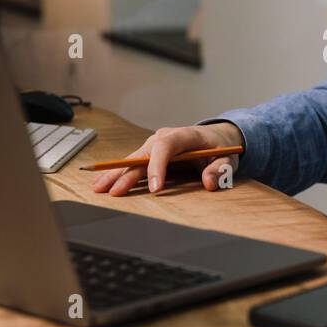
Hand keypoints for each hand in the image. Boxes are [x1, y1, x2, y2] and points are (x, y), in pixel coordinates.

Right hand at [90, 122, 243, 195]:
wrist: (218, 138)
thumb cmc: (221, 148)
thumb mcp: (228, 159)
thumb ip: (220, 169)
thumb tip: (210, 182)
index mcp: (184, 135)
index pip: (166, 147)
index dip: (158, 167)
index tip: (155, 189)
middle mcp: (165, 137)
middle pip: (142, 154)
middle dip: (126, 173)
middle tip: (113, 191)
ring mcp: (155, 144)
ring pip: (132, 159)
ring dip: (115, 173)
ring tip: (98, 188)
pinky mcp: (150, 153)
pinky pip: (132, 163)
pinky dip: (118, 173)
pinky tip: (103, 182)